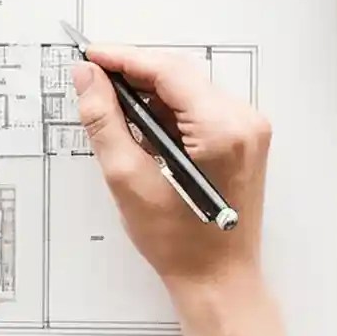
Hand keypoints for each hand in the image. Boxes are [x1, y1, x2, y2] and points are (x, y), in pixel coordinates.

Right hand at [72, 45, 270, 293]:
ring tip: (112, 106)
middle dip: (133, 72)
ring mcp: (247, 130)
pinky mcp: (242, 139)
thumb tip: (88, 79)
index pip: (167, 70)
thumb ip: (104, 121)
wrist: (217, 279)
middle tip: (93, 78)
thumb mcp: (127, 178)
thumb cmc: (181, 243)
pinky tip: (141, 125)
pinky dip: (167, 110)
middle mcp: (243, 122)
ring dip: (149, 92)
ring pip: (187, 89)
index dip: (124, 58)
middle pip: (179, 74)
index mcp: (222, 129)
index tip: (91, 56)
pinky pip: (198, 108)